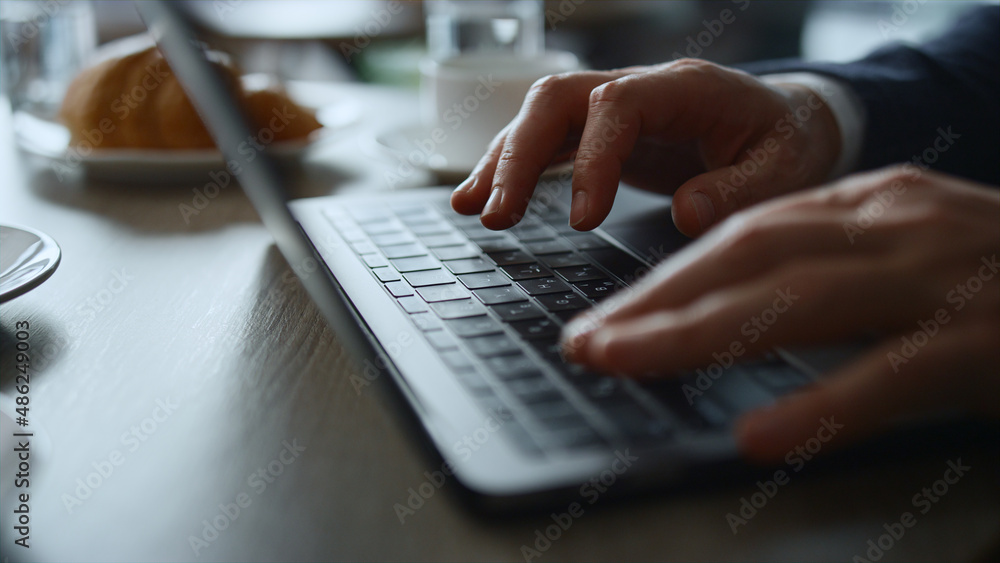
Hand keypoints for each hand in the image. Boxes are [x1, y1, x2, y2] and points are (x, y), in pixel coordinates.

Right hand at [449, 59, 841, 235]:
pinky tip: (484, 199)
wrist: (787, 121)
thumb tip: (687, 213)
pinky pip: (548, 140)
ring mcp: (615, 107)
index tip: (584, 221)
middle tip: (496, 214)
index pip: (616, 105)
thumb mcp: (786, 168)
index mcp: (685, 88)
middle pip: (558, 100)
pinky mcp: (603, 133)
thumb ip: (739, 189)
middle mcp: (639, 88)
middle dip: (519, 155)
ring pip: (541, 117)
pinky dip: (513, 168)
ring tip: (473, 209)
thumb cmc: (787, 141)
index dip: (592, 159)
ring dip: (503, 162)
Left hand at [559, 167, 999, 461]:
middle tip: (588, 343)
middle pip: (750, 258)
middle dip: (659, 302)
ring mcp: (941, 279)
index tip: (609, 316)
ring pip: (799, 301)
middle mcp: (894, 226)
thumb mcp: (904, 255)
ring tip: (624, 363)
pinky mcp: (986, 341)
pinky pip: (894, 374)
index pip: (744, 235)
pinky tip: (760, 436)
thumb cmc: (997, 281)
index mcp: (869, 206)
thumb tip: (727, 312)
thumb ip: (827, 273)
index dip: (667, 278)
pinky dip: (823, 404)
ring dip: (699, 335)